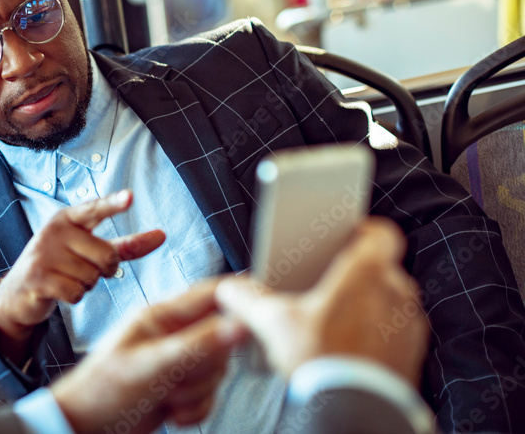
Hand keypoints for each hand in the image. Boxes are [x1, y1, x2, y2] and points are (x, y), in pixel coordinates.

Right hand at [0, 190, 164, 362]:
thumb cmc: (60, 266)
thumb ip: (124, 245)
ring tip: (66, 278)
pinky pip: (77, 292)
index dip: (114, 203)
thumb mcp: (88, 250)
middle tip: (82, 269)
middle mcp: (55, 230)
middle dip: (103, 271)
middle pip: (106, 255)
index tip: (130, 197)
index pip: (95, 209)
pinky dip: (75, 297)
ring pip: (92, 277)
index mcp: (68, 218)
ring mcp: (44, 253)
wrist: (18, 292)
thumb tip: (161, 235)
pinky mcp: (38, 277)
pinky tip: (60, 291)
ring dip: (86, 285)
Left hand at [51, 279, 247, 433]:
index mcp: (162, 317)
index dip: (240, 301)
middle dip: (207, 367)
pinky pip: (209, 393)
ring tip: (168, 396)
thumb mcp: (153, 365)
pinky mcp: (179, 387)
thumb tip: (238, 325)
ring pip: (217, 370)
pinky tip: (171, 410)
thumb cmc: (102, 390)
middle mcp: (172, 335)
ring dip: (198, 391)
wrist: (86, 427)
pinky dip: (195, 407)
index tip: (260, 317)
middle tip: (182, 377)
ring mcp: (176, 361)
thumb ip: (198, 345)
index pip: (212, 295)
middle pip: (222, 339)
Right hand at [215, 217, 427, 383]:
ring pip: (388, 299)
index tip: (342, 236)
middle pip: (379, 267)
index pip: (381, 232)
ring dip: (366, 303)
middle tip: (326, 283)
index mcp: (368, 272)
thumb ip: (249, 299)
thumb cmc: (321, 361)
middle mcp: (397, 293)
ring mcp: (409, 325)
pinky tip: (348, 346)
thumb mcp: (274, 323)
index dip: (361, 230)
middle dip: (354, 273)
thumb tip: (230, 291)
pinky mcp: (412, 354)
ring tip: (333, 318)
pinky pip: (394, 330)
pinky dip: (376, 332)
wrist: (353, 413)